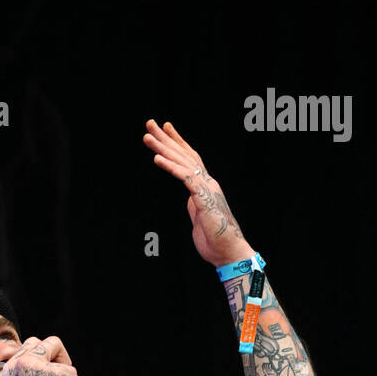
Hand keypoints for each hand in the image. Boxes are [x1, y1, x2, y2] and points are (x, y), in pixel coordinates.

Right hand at [0, 336, 85, 375]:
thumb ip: (26, 375)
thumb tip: (43, 368)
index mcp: (13, 366)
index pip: (32, 344)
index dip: (44, 354)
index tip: (49, 367)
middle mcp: (26, 362)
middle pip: (51, 342)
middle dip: (61, 355)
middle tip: (63, 373)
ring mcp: (44, 368)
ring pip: (67, 364)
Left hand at [142, 119, 252, 267]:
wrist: (229, 252)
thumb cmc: (216, 240)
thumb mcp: (201, 217)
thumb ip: (196, 205)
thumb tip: (192, 203)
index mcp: (205, 186)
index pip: (190, 159)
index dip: (177, 142)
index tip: (165, 128)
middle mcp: (207, 182)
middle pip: (184, 155)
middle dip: (166, 138)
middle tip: (150, 123)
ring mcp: (206, 189)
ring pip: (182, 162)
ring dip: (163, 148)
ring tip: (147, 136)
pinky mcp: (203, 198)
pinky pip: (184, 178)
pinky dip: (170, 167)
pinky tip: (156, 158)